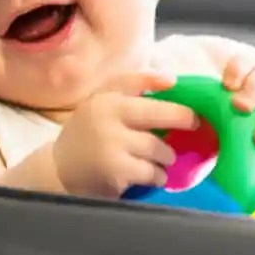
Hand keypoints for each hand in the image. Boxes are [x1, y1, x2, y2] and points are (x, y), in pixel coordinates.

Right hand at [52, 71, 199, 198]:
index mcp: (105, 99)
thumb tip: (172, 78)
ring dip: (167, 155)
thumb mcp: (100, 104)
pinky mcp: (116, 170)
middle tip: (195, 123)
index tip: (176, 84)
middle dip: (182, 118)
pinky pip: (151, 171)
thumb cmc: (89, 134)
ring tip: (166, 158)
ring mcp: (112, 144)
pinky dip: (159, 175)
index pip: (134, 81)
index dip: (158, 80)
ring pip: (158, 147)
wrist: (59, 170)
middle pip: (157, 113)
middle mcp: (107, 117)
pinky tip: (156, 175)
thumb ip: (131, 88)